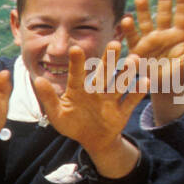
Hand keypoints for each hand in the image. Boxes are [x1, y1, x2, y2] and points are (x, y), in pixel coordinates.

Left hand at [33, 43, 146, 176]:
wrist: (92, 139)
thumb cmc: (71, 124)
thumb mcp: (57, 114)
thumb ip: (49, 98)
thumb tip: (38, 81)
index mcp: (78, 89)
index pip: (77, 75)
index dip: (76, 63)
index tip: (75, 48)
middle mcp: (96, 90)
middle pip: (103, 73)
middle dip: (109, 59)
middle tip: (114, 44)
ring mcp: (110, 99)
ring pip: (120, 83)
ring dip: (127, 73)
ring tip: (133, 60)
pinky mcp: (122, 110)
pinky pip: (131, 100)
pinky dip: (138, 92)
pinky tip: (145, 81)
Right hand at [121, 0, 183, 124]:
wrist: (165, 89)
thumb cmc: (182, 74)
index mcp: (180, 34)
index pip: (182, 15)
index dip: (182, 3)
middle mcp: (164, 33)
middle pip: (163, 13)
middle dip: (164, 0)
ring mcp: (149, 40)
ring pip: (146, 21)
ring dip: (143, 10)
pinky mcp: (137, 49)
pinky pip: (132, 37)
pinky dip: (129, 28)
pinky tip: (126, 19)